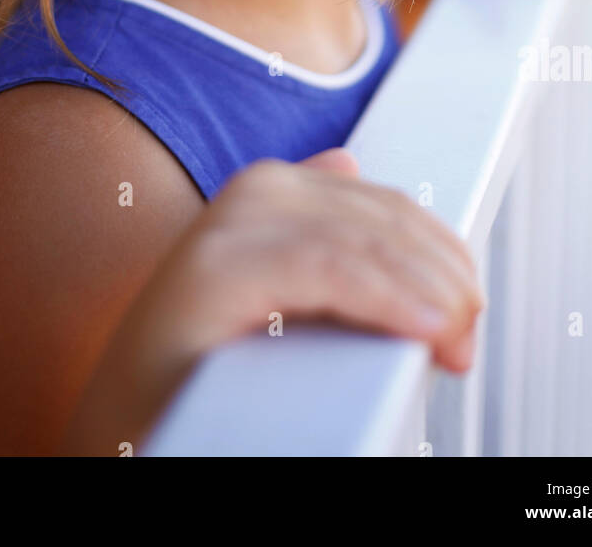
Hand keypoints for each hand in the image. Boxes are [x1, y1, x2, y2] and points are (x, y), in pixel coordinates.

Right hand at [89, 148, 484, 450]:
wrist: (122, 429)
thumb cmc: (203, 376)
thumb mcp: (268, 291)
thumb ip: (311, 232)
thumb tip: (348, 161)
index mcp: (273, 191)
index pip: (389, 207)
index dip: (444, 256)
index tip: (468, 317)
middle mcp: (254, 193)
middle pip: (385, 222)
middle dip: (444, 281)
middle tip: (464, 345)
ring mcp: (232, 224)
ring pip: (365, 243)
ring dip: (430, 296)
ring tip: (454, 345)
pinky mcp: (220, 267)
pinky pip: (329, 268)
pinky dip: (386, 296)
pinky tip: (423, 328)